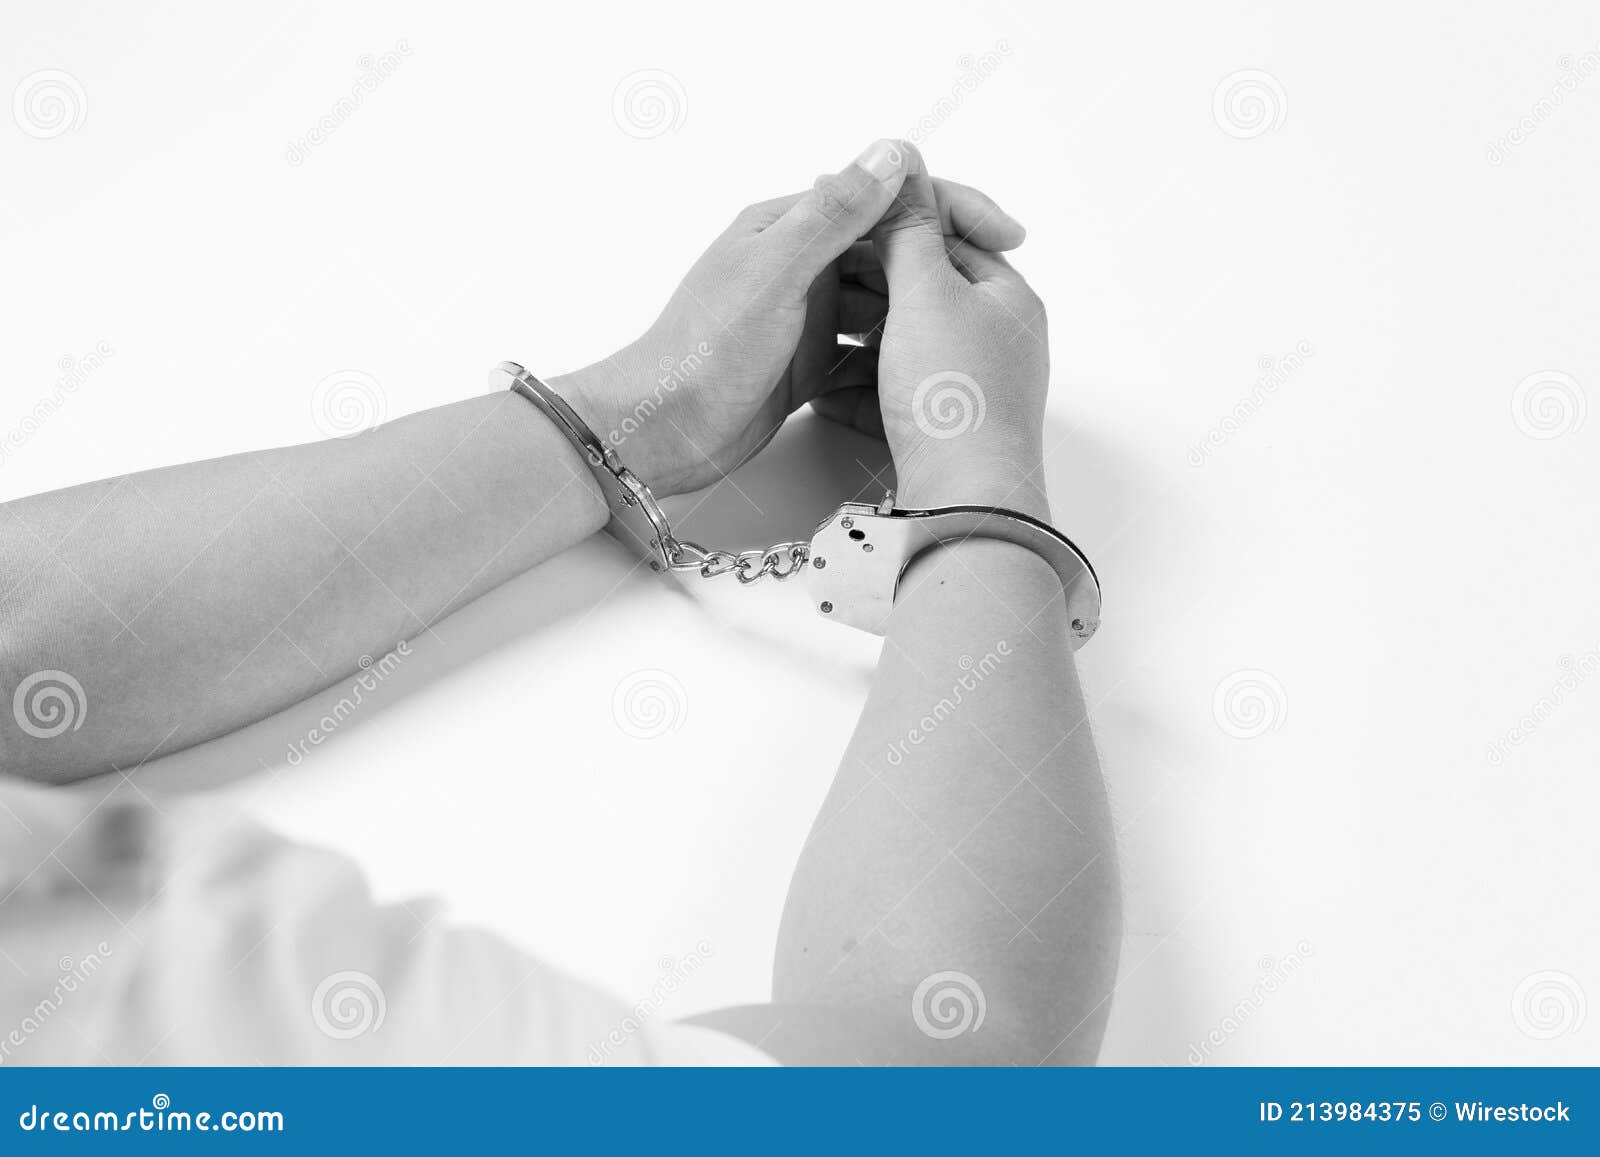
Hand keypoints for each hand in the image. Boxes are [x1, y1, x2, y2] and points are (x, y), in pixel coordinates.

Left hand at [552, 139, 1025, 496]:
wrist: (659, 434)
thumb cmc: (703, 352)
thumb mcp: (776, 274)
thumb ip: (834, 214)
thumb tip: (895, 153)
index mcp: (789, 226)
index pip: (885, 199)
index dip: (949, 210)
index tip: (1008, 234)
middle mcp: (799, 265)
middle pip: (890, 253)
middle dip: (941, 271)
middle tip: (997, 299)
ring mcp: (803, 318)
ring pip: (883, 306)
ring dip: (921, 319)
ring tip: (968, 342)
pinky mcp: (805, 367)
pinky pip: (864, 355)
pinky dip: (893, 362)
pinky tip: (926, 378)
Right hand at [811, 144, 1051, 521]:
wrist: (964, 503)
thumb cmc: (954, 397)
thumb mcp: (925, 293)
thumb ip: (907, 226)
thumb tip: (900, 159)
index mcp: (1008, 296)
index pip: (951, 231)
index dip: (892, 217)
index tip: (839, 216)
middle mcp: (997, 340)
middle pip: (920, 292)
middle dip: (864, 287)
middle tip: (813, 279)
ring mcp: (969, 389)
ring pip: (899, 346)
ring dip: (853, 340)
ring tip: (808, 337)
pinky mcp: (940, 433)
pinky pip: (891, 396)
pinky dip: (856, 390)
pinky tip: (819, 395)